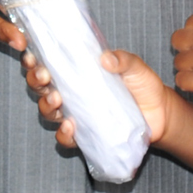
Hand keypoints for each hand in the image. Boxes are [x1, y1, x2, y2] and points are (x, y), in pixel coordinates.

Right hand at [27, 47, 174, 148]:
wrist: (160, 114)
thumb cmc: (144, 85)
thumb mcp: (135, 67)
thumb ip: (123, 60)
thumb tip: (105, 58)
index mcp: (78, 69)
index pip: (49, 61)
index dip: (35, 58)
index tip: (32, 55)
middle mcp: (72, 91)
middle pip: (40, 85)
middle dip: (36, 80)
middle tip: (45, 76)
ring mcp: (76, 113)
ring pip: (47, 110)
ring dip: (46, 105)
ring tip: (57, 100)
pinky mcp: (84, 135)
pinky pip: (65, 137)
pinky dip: (63, 133)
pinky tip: (70, 127)